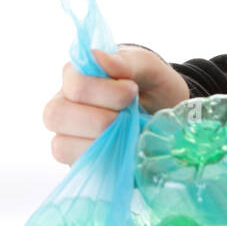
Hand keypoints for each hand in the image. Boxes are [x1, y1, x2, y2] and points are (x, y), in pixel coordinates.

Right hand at [42, 46, 188, 165]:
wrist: (170, 117)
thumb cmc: (153, 87)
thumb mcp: (149, 67)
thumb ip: (125, 60)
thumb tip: (97, 56)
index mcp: (75, 77)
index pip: (73, 85)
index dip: (105, 91)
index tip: (133, 89)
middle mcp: (64, 107)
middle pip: (56, 116)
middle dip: (101, 119)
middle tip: (129, 116)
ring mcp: (69, 138)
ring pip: (62, 147)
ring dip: (101, 143)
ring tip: (127, 135)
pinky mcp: (81, 163)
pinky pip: (80, 168)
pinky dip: (105, 162)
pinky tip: (125, 151)